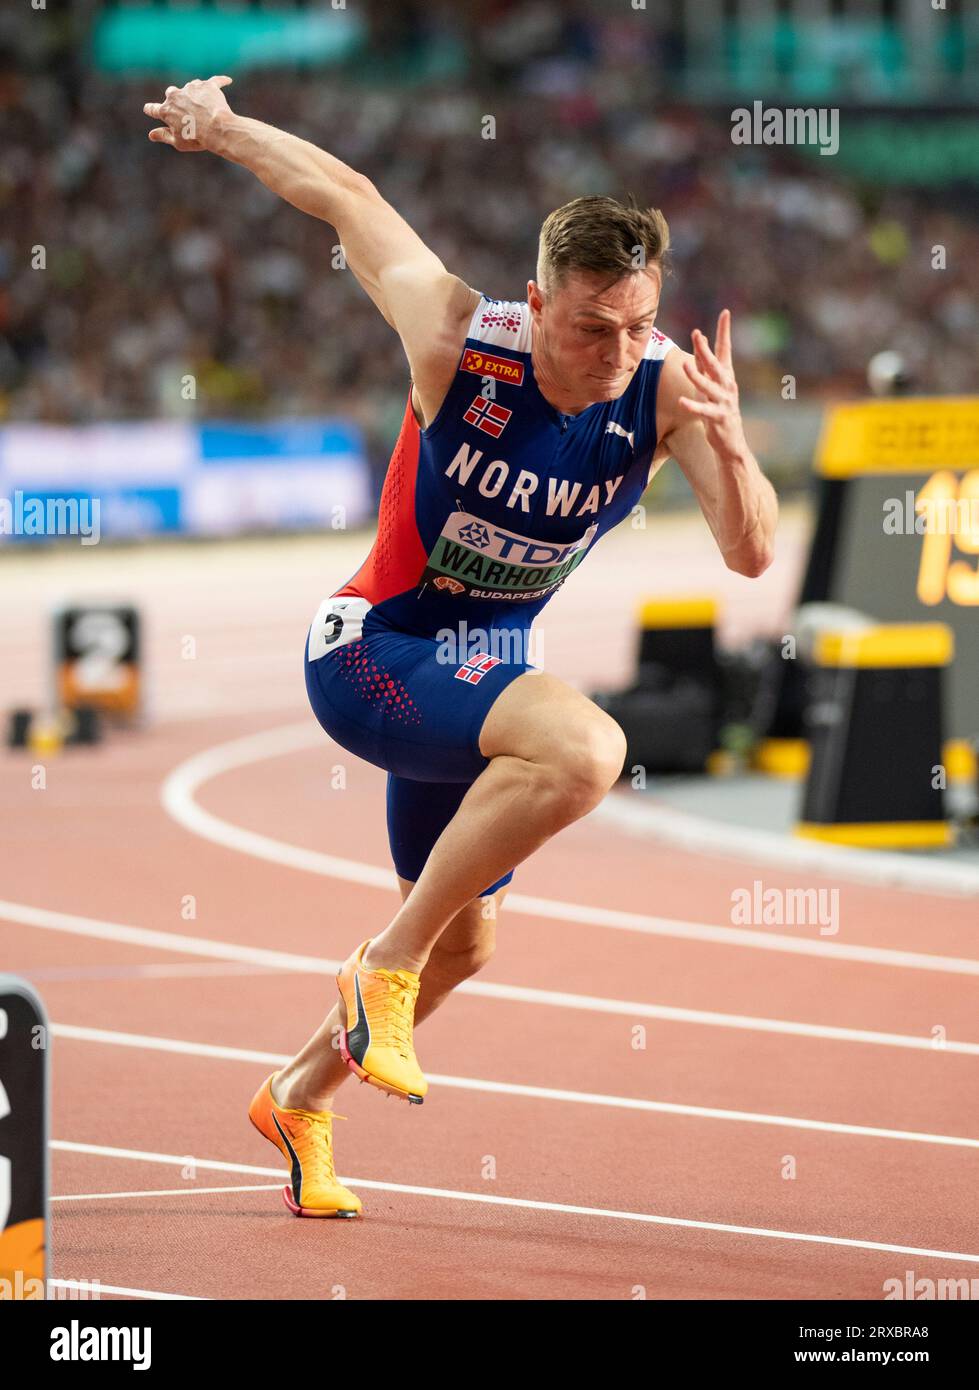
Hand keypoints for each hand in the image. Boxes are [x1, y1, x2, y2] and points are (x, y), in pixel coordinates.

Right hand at [143, 75, 234, 152]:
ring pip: (190, 87)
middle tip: (184, 110)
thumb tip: (151, 135)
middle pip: (171, 93)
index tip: (149, 109)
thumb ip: (164, 136)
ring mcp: (191, 88)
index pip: (153, 109)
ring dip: (195, 94)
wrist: (217, 129)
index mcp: (166, 111)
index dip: (151, 110)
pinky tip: (228, 81)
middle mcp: (176, 96)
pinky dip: (221, 81)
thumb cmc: (196, 138)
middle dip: (175, 99)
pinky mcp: (208, 85)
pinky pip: (216, 81)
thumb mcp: (178, 142)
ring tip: (205, 106)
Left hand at [677, 309, 748, 462]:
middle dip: (706, 349)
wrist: (731, 442)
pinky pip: (705, 411)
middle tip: (697, 334)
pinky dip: (693, 406)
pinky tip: (681, 401)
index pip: (725, 350)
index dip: (724, 331)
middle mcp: (728, 386)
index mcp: (726, 377)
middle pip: (716, 364)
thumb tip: (699, 344)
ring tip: (685, 365)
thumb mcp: (711, 387)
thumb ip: (704, 367)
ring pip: (710, 386)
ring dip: (697, 375)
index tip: (725, 312)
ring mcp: (725, 402)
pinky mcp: (719, 418)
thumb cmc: (718, 411)